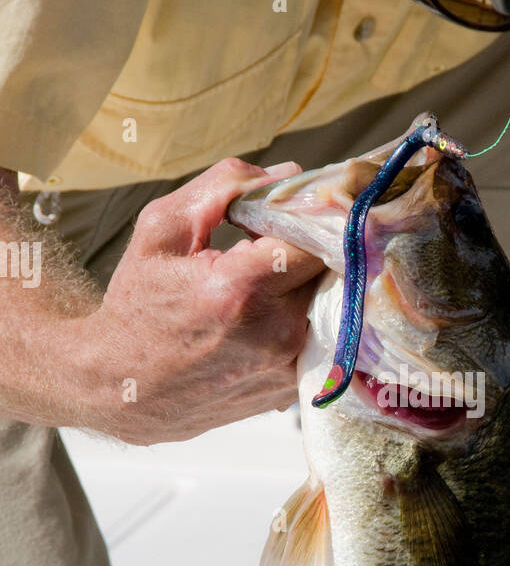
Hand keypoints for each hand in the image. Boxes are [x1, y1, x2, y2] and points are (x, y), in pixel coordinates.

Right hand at [70, 157, 323, 442]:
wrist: (125, 391)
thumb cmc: (137, 307)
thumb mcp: (161, 231)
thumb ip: (224, 189)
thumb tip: (288, 174)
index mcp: (240, 289)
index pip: (316, 233)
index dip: (308, 214)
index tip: (291, 207)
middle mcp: (275, 332)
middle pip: (329, 267)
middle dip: (307, 245)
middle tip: (272, 242)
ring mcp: (287, 365)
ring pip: (326, 301)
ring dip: (303, 282)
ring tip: (261, 282)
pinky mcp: (291, 388)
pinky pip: (316, 336)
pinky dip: (298, 318)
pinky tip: (260, 318)